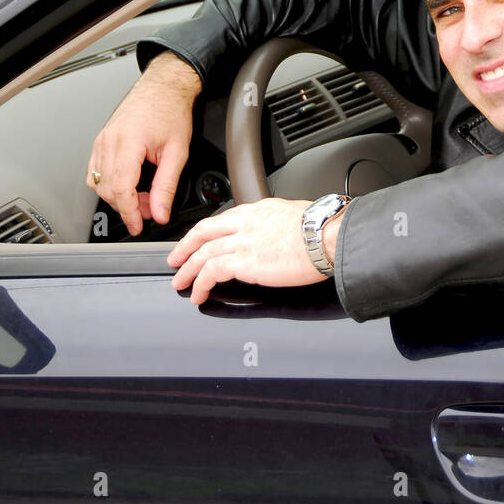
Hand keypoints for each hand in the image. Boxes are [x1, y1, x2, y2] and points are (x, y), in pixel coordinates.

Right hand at [87, 52, 201, 234]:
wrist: (163, 88)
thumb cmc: (170, 111)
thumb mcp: (177, 152)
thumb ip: (166, 186)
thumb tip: (160, 212)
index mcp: (128, 142)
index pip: (120, 189)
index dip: (129, 213)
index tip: (137, 226)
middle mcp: (109, 141)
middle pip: (108, 189)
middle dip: (128, 206)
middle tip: (150, 209)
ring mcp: (102, 140)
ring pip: (99, 183)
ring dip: (119, 196)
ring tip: (142, 196)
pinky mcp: (101, 141)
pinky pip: (96, 172)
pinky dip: (109, 184)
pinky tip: (128, 184)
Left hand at [167, 198, 326, 303]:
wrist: (328, 236)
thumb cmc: (322, 228)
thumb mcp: (295, 215)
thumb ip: (277, 223)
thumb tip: (277, 234)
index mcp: (258, 210)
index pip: (223, 219)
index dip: (205, 232)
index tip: (199, 241)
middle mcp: (246, 222)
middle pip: (203, 232)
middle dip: (185, 247)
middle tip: (175, 259)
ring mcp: (243, 241)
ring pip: (202, 253)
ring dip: (188, 270)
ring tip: (181, 282)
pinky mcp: (244, 262)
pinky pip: (211, 272)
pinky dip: (200, 283)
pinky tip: (198, 294)